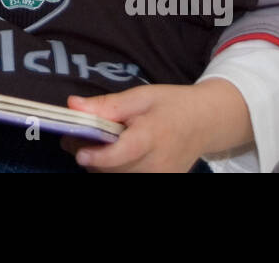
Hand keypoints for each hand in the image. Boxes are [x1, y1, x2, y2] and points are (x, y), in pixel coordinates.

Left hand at [61, 79, 249, 171]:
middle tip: (74, 138)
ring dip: (100, 165)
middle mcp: (158, 163)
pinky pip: (129, 179)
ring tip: (93, 144)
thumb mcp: (140, 96)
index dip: (98, 156)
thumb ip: (107, 105)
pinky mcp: (163, 182)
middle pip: (113, 169)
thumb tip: (72, 105)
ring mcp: (161, 177)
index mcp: (152, 136)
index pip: (121, 154)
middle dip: (90, 157)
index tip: (79, 151)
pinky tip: (113, 155)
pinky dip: (115, 170)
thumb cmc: (172, 105)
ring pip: (118, 177)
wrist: (206, 122)